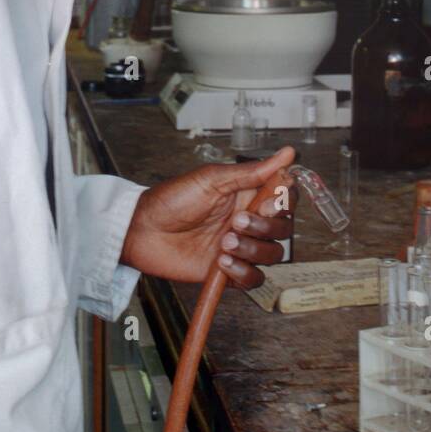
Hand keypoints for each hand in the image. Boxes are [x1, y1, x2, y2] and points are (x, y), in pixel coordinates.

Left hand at [120, 146, 296, 290]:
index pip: (286, 199)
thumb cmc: (172, 199)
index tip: (266, 203)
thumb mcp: (213, 179)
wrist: (143, 230)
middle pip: (284, 228)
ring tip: (224, 242)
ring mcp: (240, 246)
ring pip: (272, 254)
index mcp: (248, 195)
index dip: (284, 203)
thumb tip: (288, 153)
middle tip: (237, 222)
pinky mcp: (228, 271)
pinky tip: (222, 262)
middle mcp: (249, 220)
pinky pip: (253, 278)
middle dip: (265, 227)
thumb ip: (253, 171)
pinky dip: (243, 271)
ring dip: (252, 249)